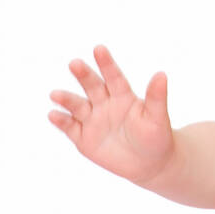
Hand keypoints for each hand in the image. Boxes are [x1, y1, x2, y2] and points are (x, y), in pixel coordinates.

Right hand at [48, 44, 174, 184]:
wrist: (149, 164)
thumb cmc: (157, 137)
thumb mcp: (158, 118)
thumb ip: (156, 97)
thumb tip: (162, 74)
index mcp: (123, 96)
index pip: (114, 77)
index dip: (106, 63)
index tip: (99, 49)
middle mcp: (105, 104)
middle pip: (92, 86)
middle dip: (84, 75)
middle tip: (75, 63)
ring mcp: (93, 120)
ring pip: (77, 106)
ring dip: (66, 99)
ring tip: (55, 94)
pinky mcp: (84, 137)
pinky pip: (70, 128)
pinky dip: (61, 121)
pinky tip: (53, 114)